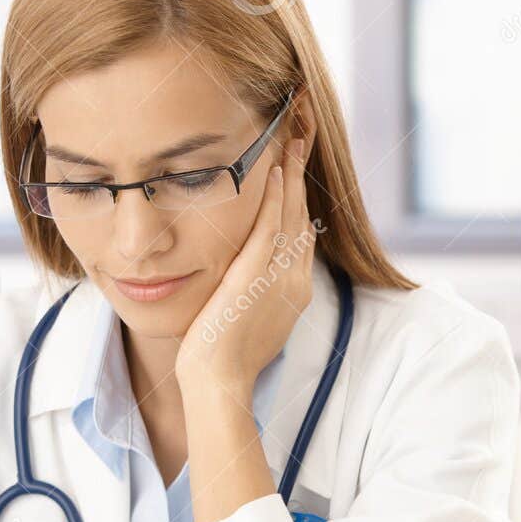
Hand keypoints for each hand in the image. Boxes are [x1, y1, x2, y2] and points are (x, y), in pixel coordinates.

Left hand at [177, 127, 318, 396]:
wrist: (218, 382)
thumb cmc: (222, 361)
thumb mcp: (248, 323)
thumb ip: (254, 297)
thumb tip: (246, 285)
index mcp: (294, 291)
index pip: (301, 236)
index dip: (298, 202)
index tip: (293, 174)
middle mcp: (294, 280)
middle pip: (302, 216)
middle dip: (301, 177)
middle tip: (301, 139)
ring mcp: (279, 277)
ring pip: (291, 214)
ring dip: (292, 174)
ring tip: (292, 140)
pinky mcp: (256, 276)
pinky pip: (270, 226)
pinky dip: (274, 197)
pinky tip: (274, 170)